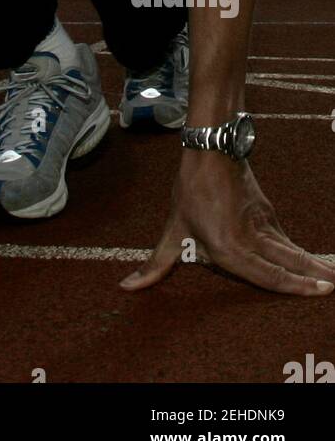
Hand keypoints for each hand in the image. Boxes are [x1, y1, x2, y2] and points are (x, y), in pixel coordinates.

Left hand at [120, 150, 334, 294]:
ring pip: (290, 251)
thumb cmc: (190, 189)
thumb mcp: (172, 228)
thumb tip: (127, 287)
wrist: (209, 148)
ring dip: (312, 265)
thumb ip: (156, 264)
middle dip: (311, 278)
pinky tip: (310, 260)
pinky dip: (299, 252)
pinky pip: (284, 239)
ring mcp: (262, 224)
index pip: (266, 275)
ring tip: (332, 278)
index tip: (318, 292)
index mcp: (228, 248)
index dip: (293, 286)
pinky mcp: (267, 212)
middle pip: (286, 264)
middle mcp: (249, 239)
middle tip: (332, 289)